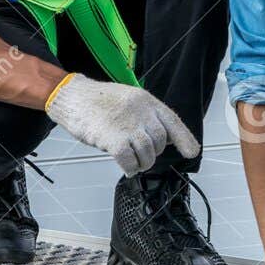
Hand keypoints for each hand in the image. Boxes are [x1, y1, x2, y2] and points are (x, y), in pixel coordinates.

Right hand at [45, 73, 199, 173]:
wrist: (72, 97)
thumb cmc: (98, 101)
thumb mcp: (129, 100)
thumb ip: (147, 116)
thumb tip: (165, 139)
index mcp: (147, 101)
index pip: (173, 122)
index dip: (184, 139)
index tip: (191, 153)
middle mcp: (141, 112)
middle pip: (160, 142)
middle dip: (153, 153)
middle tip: (142, 155)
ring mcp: (128, 126)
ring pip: (147, 154)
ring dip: (142, 163)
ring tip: (133, 162)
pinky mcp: (113, 140)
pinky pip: (130, 161)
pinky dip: (130, 167)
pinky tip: (126, 166)